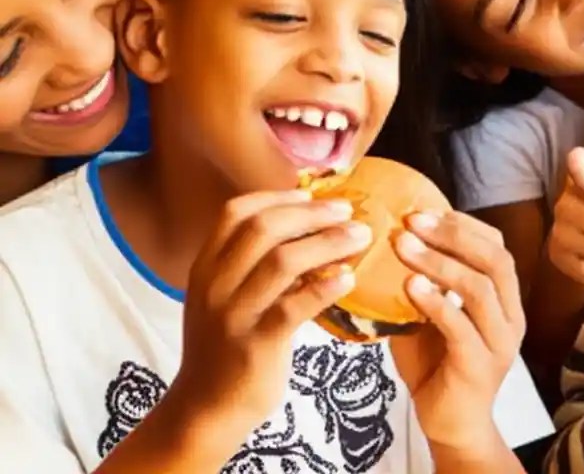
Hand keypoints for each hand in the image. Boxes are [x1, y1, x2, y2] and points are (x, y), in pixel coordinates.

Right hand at [171, 189, 367, 440]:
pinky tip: (349, 280)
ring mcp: (232, 315)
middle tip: (348, 211)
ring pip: (281, 262)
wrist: (207, 409)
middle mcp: (214, 285)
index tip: (314, 192)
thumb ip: (256, 263)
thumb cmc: (229, 346)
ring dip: (327, 244)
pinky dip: (325, 288)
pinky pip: (294, 307)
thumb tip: (307, 224)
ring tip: (360, 238)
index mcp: (205, 266)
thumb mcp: (229, 296)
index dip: (278, 196)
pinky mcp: (255, 345)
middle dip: (311, 213)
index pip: (236, 212)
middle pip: (262, 229)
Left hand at [390, 211, 524, 453]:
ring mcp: (499, 341)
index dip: (463, 225)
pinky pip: (461, 327)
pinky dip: (435, 302)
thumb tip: (389, 242)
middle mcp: (510, 316)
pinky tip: (409, 287)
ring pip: (480, 288)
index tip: (422, 210)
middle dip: (452, 235)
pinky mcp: (479, 366)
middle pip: (496, 260)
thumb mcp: (431, 314)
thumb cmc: (438, 365)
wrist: (451, 423)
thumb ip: (422, 283)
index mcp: (503, 299)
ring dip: (439, 263)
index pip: (497, 247)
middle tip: (411, 221)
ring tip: (404, 247)